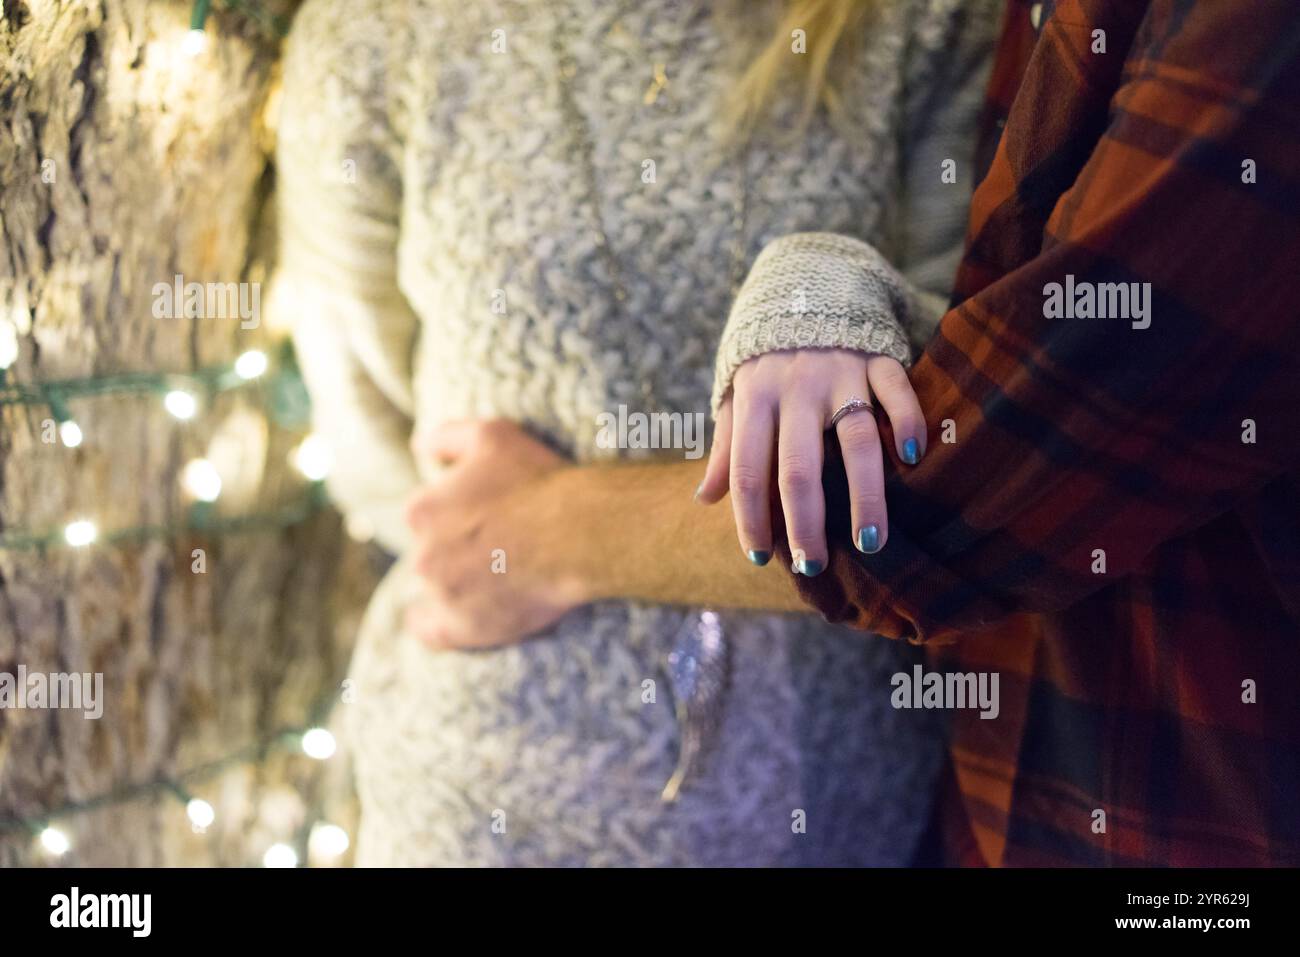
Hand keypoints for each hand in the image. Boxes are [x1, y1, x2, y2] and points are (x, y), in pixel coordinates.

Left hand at [403, 419, 584, 649]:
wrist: (579, 533)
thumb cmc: (538, 481)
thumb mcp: (490, 436)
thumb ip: (447, 437)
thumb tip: (420, 448)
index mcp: (422, 510)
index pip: (428, 515)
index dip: (456, 513)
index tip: (483, 516)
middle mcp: (423, 554)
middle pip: (432, 552)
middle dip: (456, 548)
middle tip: (498, 545)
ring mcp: (442, 594)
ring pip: (438, 587)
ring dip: (456, 581)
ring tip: (497, 576)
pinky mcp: (463, 627)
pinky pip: (431, 632)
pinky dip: (430, 624)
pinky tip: (432, 619)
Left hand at [695, 349, 925, 574]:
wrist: (806, 285)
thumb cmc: (768, 361)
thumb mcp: (738, 396)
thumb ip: (727, 448)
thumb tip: (705, 499)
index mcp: (753, 399)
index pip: (747, 471)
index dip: (751, 519)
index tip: (760, 558)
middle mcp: (795, 388)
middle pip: (800, 468)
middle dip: (805, 524)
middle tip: (812, 566)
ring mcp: (840, 371)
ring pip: (857, 440)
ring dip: (865, 496)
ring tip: (870, 542)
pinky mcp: (878, 356)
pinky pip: (897, 391)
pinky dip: (909, 423)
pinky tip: (913, 459)